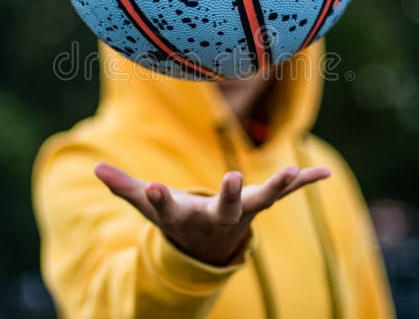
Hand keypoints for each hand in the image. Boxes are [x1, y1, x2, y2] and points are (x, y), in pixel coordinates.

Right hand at [94, 163, 330, 265]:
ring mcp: (242, 212)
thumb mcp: (147, 208)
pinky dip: (305, 182)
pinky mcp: (260, 204)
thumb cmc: (175, 220)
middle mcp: (216, 218)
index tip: (153, 187)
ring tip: (290, 172)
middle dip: (228, 194)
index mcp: (184, 218)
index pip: (169, 208)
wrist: (205, 250)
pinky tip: (325, 173)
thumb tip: (94, 168)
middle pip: (224, 208)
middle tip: (232, 178)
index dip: (159, 198)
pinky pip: (285, 193)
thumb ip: (123, 187)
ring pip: (262, 200)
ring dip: (277, 186)